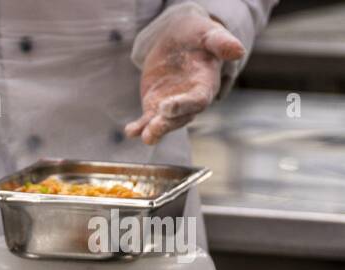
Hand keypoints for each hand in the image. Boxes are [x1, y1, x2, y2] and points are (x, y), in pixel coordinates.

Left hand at [126, 2, 244, 144]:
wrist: (178, 40)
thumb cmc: (198, 36)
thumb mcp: (209, 34)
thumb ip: (221, 43)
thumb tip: (238, 51)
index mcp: (206, 84)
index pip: (197, 99)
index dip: (184, 105)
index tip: (167, 107)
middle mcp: (190, 99)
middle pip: (181, 117)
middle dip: (166, 124)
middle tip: (152, 130)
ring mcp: (172, 106)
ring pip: (164, 122)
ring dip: (154, 130)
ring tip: (143, 135)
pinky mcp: (155, 106)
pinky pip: (148, 120)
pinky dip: (139, 127)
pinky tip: (131, 132)